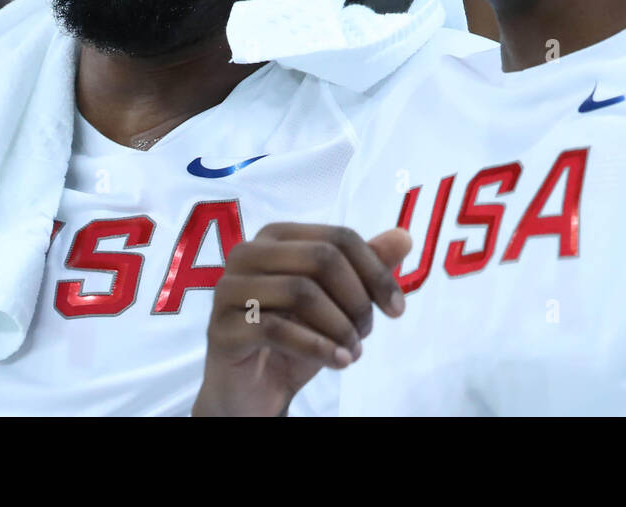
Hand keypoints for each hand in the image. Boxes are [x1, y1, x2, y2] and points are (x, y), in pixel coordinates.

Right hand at [192, 223, 410, 416]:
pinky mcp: (221, 328)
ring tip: (352, 351)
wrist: (252, 390)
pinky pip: (276, 329)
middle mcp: (247, 253)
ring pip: (301, 292)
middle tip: (366, 333)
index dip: (376, 272)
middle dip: (356, 299)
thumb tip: (404, 236)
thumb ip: (367, 267)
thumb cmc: (295, 336)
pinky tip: (339, 361)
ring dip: (339, 327)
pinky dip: (317, 347)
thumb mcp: (338, 302)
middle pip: (321, 259)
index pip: (339, 238)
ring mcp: (228, 289)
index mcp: (276, 236)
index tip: (397, 309)